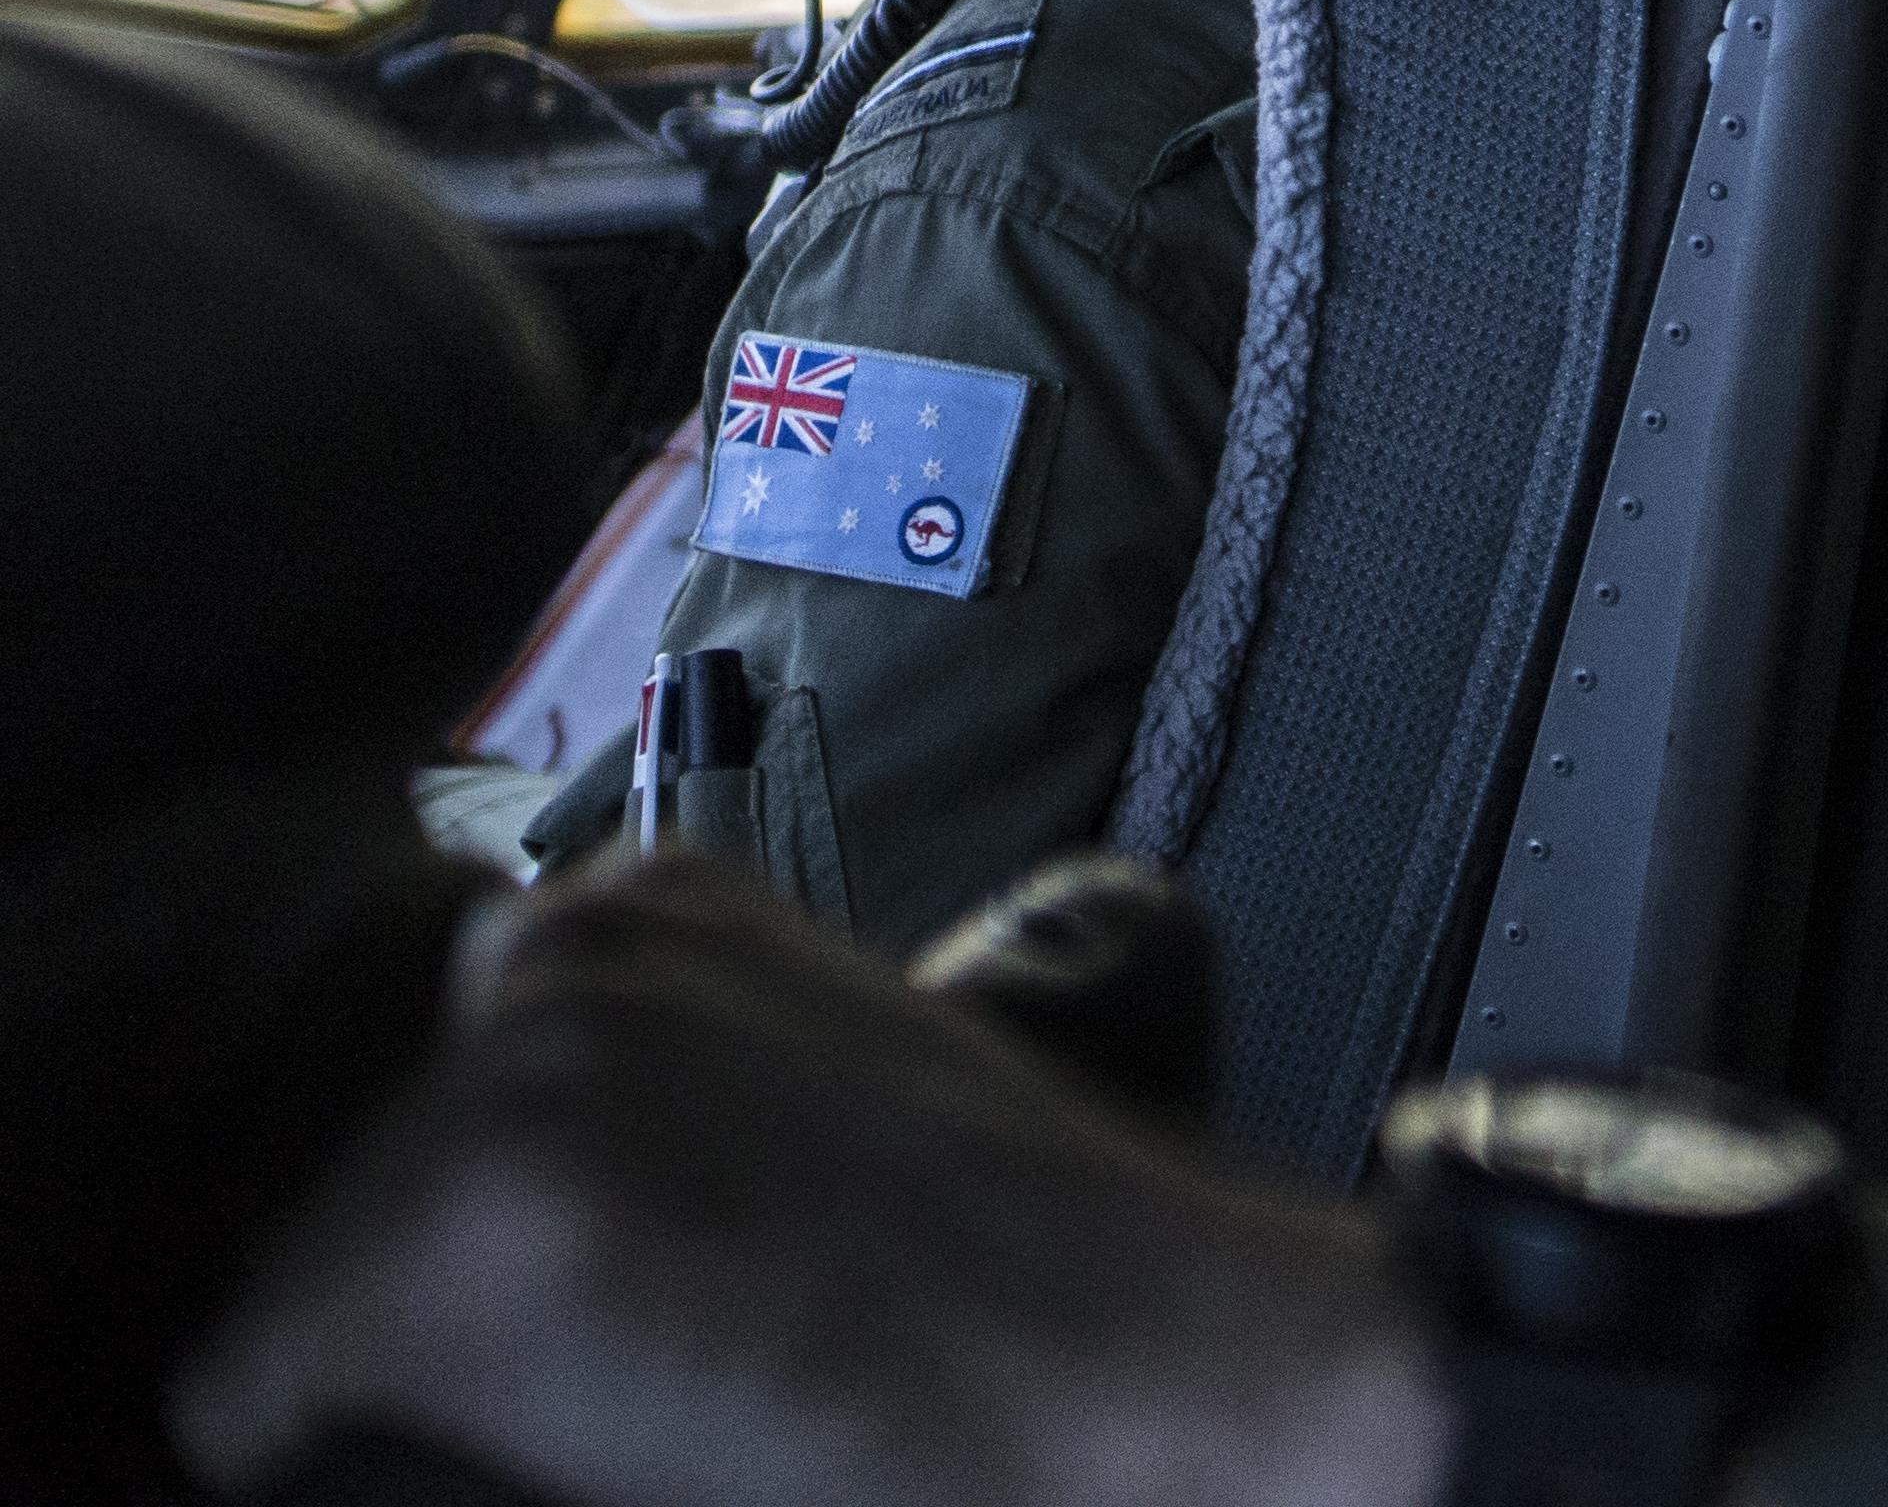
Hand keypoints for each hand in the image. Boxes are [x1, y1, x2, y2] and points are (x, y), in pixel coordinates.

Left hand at [176, 857, 1441, 1506]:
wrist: (1169, 1368)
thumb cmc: (1029, 1284)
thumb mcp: (828, 1097)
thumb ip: (672, 1087)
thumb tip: (535, 1202)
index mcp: (653, 902)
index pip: (424, 1096)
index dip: (518, 1236)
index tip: (658, 1284)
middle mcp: (558, 944)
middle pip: (343, 1191)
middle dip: (456, 1299)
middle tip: (682, 1352)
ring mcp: (505, 1068)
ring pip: (300, 1301)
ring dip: (427, 1381)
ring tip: (666, 1392)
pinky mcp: (454, 1217)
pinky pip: (251, 1404)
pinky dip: (363, 1462)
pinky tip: (603, 1434)